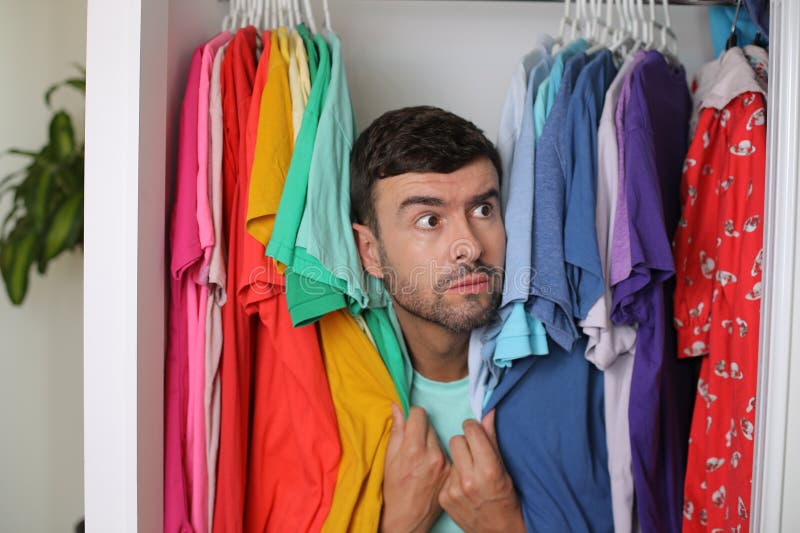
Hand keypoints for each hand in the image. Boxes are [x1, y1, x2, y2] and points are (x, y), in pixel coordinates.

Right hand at [380, 405, 450, 532]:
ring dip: (430, 442)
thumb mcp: (388, 459)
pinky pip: (446, 453)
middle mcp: (433, 455)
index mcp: (414, 449)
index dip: (412, 416)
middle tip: (413, 443)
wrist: (407, 519)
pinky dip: (438, 455)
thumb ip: (396, 431)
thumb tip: (397, 407)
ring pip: (439, 438)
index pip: (420, 414)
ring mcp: (446, 465)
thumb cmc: (393, 490)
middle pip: (430, 425)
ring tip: (421, 458)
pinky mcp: (453, 472)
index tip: (409, 422)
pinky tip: (430, 468)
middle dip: (421, 429)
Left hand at [439, 410, 524, 532]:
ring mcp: (454, 490)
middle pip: (456, 439)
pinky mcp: (444, 497)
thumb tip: (487, 412)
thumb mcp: (504, 468)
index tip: (475, 431)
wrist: (498, 531)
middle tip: (473, 452)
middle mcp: (469, 479)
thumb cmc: (506, 498)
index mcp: (488, 469)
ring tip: (470, 470)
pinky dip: (453, 475)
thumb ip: (492, 439)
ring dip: (458, 458)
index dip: (473, 428)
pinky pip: (445, 473)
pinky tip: (463, 484)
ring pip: (449, 455)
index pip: (471, 430)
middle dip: (465, 442)